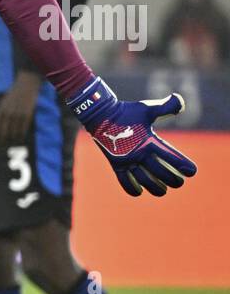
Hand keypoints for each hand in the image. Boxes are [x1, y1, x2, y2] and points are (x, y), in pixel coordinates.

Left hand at [0, 71, 40, 144]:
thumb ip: (2, 115)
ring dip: (13, 141)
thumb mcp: (5, 103)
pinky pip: (23, 129)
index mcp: (1, 111)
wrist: (27, 83)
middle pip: (4, 134)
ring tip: (13, 146)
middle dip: (3, 144)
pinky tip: (20, 139)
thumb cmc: (15, 93)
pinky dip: (21, 136)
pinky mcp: (27, 115)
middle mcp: (8, 114)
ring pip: (14, 134)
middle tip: (4, 151)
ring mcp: (18, 115)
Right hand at [68, 75, 197, 197]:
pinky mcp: (116, 164)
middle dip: (172, 180)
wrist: (101, 115)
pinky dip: (132, 189)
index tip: (191, 172)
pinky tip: (140, 191)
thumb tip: (180, 102)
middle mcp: (138, 153)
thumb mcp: (148, 108)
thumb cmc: (128, 111)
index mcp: (149, 141)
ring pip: (144, 181)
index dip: (182, 165)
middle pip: (159, 172)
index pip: (170, 156)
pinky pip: (124, 181)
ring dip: (155, 188)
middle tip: (179, 182)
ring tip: (163, 191)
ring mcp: (126, 160)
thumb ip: (167, 106)